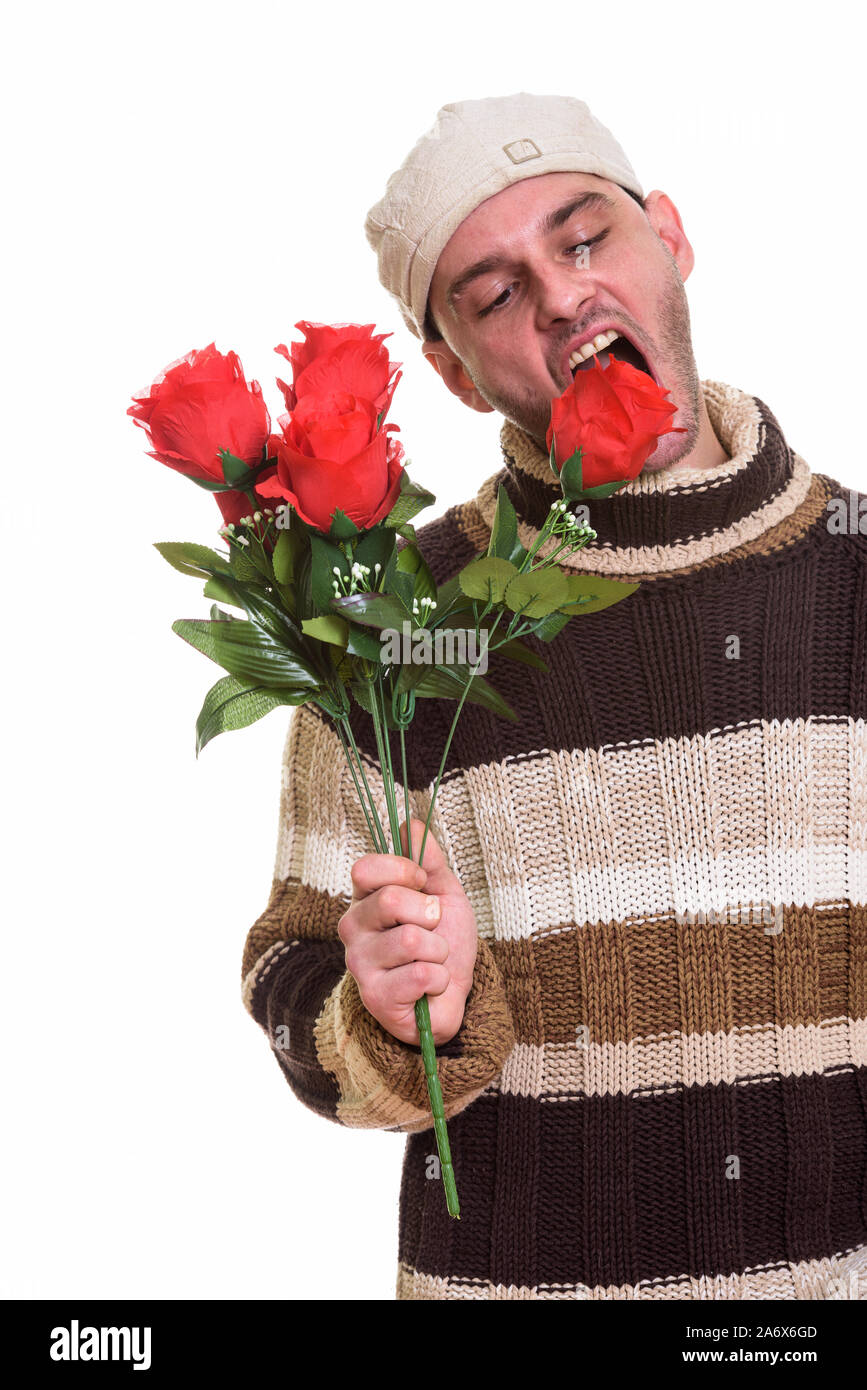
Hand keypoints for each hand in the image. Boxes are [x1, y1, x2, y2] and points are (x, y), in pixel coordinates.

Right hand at [337, 816, 478, 1045]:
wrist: (452, 996)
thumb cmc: (443, 942)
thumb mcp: (444, 894)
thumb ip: (430, 860)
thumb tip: (411, 823)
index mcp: (365, 898)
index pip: (366, 868)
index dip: (405, 871)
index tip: (423, 885)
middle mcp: (352, 928)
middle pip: (390, 900)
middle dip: (429, 914)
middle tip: (433, 928)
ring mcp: (359, 964)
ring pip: (411, 940)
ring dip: (439, 950)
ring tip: (433, 960)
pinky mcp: (375, 998)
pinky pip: (422, 974)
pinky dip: (441, 979)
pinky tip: (430, 986)